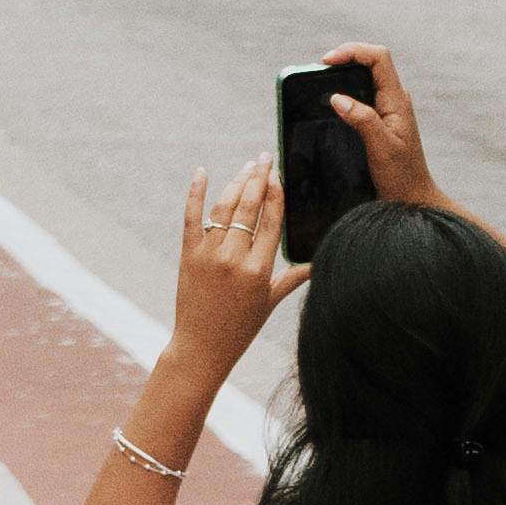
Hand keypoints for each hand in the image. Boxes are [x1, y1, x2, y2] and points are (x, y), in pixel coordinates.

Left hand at [171, 152, 291, 362]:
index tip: (278, 174)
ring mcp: (210, 254)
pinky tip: (202, 172)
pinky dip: (196, 192)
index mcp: (259, 270)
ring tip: (247, 167)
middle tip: (264, 157)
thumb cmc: (240, 328)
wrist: (202, 346)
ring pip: (224, 208)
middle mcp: (235, 258)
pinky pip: (192, 217)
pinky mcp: (189, 254)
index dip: (275, 193)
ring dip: (236, 182)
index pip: (271, 220)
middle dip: (258, 178)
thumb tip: (316, 265)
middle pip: (249, 207)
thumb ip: (292, 279)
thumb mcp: (269, 303)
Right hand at [328, 45, 437, 215]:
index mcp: (397, 101)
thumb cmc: (402, 177)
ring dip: (344, 73)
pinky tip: (332, 101)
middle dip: (345, 58)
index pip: (378, 58)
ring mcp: (389, 107)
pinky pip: (363, 93)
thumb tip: (336, 97)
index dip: (352, 51)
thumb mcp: (381, 148)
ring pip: (366, 76)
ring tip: (321, 80)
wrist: (414, 199)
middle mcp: (394, 99)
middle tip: (319, 70)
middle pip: (371, 62)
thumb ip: (362, 120)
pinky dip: (346, 89)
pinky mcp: (382, 117)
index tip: (327, 61)